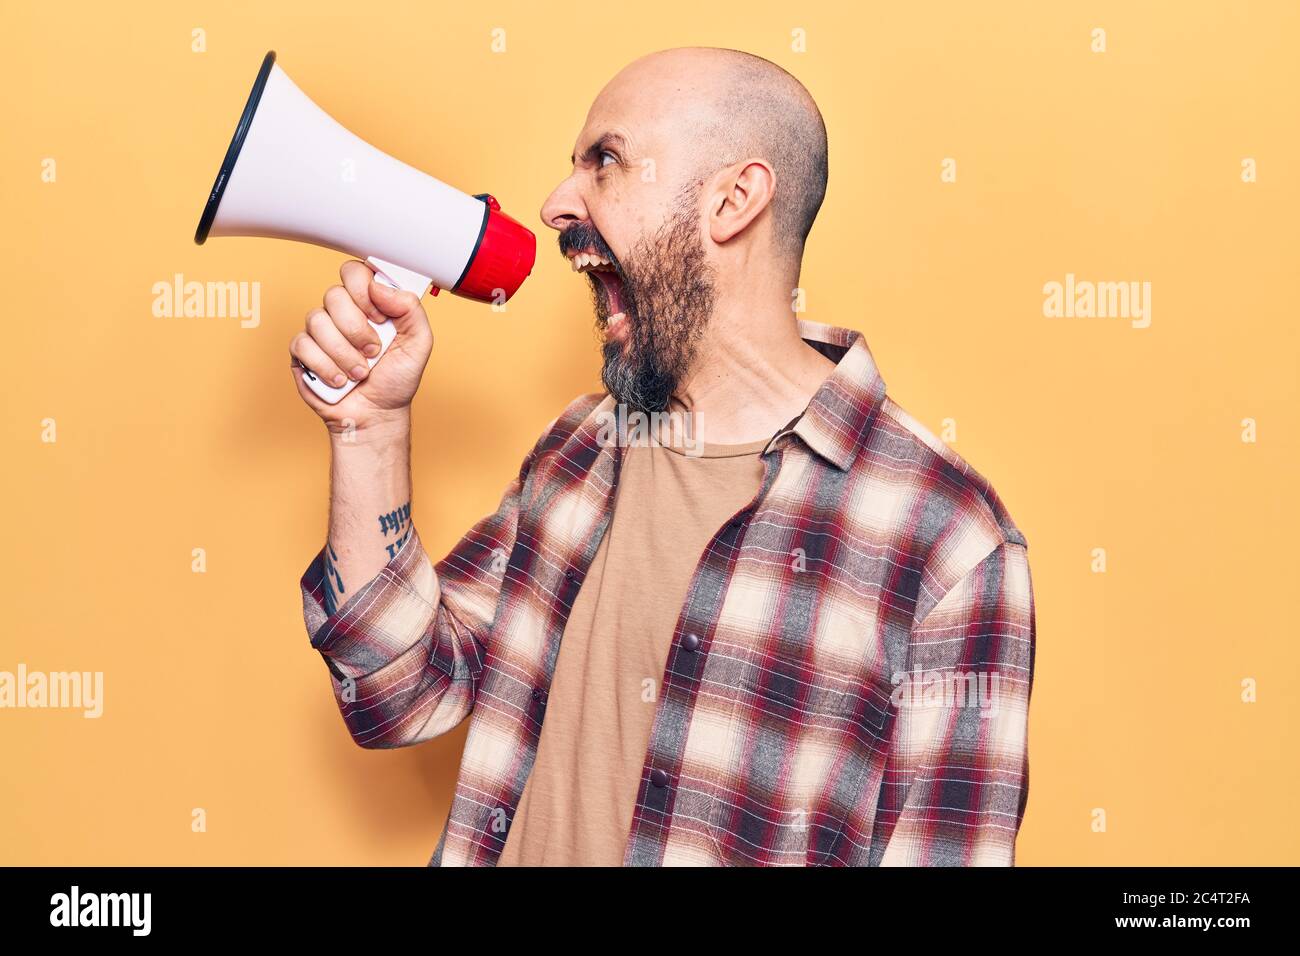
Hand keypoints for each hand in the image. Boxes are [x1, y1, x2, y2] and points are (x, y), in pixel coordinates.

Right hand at [290, 259, 433, 432]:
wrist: (378, 415)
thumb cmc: (397, 379)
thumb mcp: (419, 343)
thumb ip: (410, 308)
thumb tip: (379, 285)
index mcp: (369, 304)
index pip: (354, 272)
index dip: (364, 291)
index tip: (381, 318)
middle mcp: (341, 312)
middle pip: (334, 295)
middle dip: (357, 329)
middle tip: (374, 351)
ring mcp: (319, 331)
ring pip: (317, 320)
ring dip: (344, 353)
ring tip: (360, 372)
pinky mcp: (302, 352)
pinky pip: (303, 345)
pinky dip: (326, 367)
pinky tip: (341, 380)